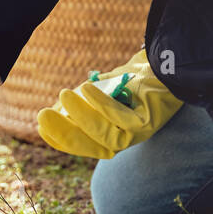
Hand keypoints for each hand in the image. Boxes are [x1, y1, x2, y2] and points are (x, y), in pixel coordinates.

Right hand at [36, 49, 182, 158]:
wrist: (171, 68)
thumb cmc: (135, 79)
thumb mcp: (105, 91)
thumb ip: (84, 102)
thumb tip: (57, 109)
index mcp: (111, 134)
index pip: (81, 144)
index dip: (60, 138)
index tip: (41, 125)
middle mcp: (124, 139)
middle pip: (90, 145)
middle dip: (64, 132)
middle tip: (42, 116)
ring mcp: (137, 133)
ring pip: (104, 135)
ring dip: (80, 117)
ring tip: (63, 96)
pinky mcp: (148, 122)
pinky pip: (121, 118)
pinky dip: (102, 106)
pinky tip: (86, 89)